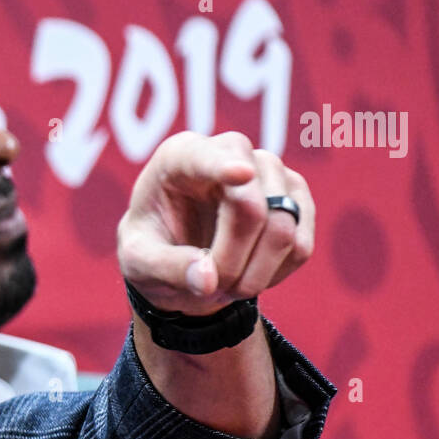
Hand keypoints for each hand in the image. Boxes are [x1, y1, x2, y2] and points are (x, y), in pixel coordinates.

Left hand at [116, 131, 314, 315]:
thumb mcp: (139, 263)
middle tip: (206, 287)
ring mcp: (271, 171)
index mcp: (181, 156)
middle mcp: (232, 152)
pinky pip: (300, 246)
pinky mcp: (296, 198)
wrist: (178, 255)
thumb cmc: (151, 247)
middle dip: (231, 260)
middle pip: (252, 207)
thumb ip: (166, 268)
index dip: (226, 166)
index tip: (240, 175)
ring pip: (282, 228)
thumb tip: (209, 280)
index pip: (208, 157)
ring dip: (253, 274)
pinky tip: (248, 274)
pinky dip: (273, 273)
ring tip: (224, 285)